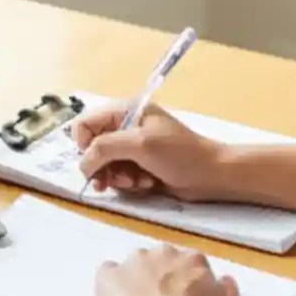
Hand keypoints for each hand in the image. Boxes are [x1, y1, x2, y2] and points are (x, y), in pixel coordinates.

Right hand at [73, 103, 228, 201]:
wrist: (212, 176)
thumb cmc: (180, 154)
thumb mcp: (140, 144)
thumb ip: (105, 148)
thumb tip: (83, 164)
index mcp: (126, 111)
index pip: (86, 124)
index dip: (84, 145)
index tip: (94, 161)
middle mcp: (126, 127)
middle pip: (92, 148)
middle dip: (102, 166)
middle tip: (110, 182)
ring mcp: (133, 148)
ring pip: (105, 166)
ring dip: (117, 177)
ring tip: (137, 182)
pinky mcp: (139, 167)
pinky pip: (119, 176)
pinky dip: (129, 183)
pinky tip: (147, 184)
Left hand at [96, 245, 241, 295]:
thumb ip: (228, 292)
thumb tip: (223, 280)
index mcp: (194, 260)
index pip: (191, 264)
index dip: (188, 284)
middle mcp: (164, 252)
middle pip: (162, 260)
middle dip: (161, 277)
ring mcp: (133, 262)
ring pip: (134, 265)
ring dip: (135, 279)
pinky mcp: (109, 276)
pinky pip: (107, 273)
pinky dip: (110, 284)